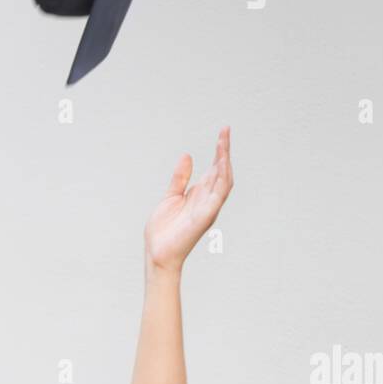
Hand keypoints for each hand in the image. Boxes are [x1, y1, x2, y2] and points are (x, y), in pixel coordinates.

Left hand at [144, 126, 232, 273]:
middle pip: (222, 171)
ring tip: (223, 141)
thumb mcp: (170, 197)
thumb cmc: (164, 230)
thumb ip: (180, 178)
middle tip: (225, 130)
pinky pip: (218, 195)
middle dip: (225, 151)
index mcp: (200, 194)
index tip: (223, 132)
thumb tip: (188, 156)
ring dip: (225, 161)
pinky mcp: (205, 216)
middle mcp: (208, 199)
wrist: (157, 253)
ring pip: (224, 180)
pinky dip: (222, 179)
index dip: (220, 151)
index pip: (215, 168)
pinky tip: (221, 163)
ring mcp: (208, 208)